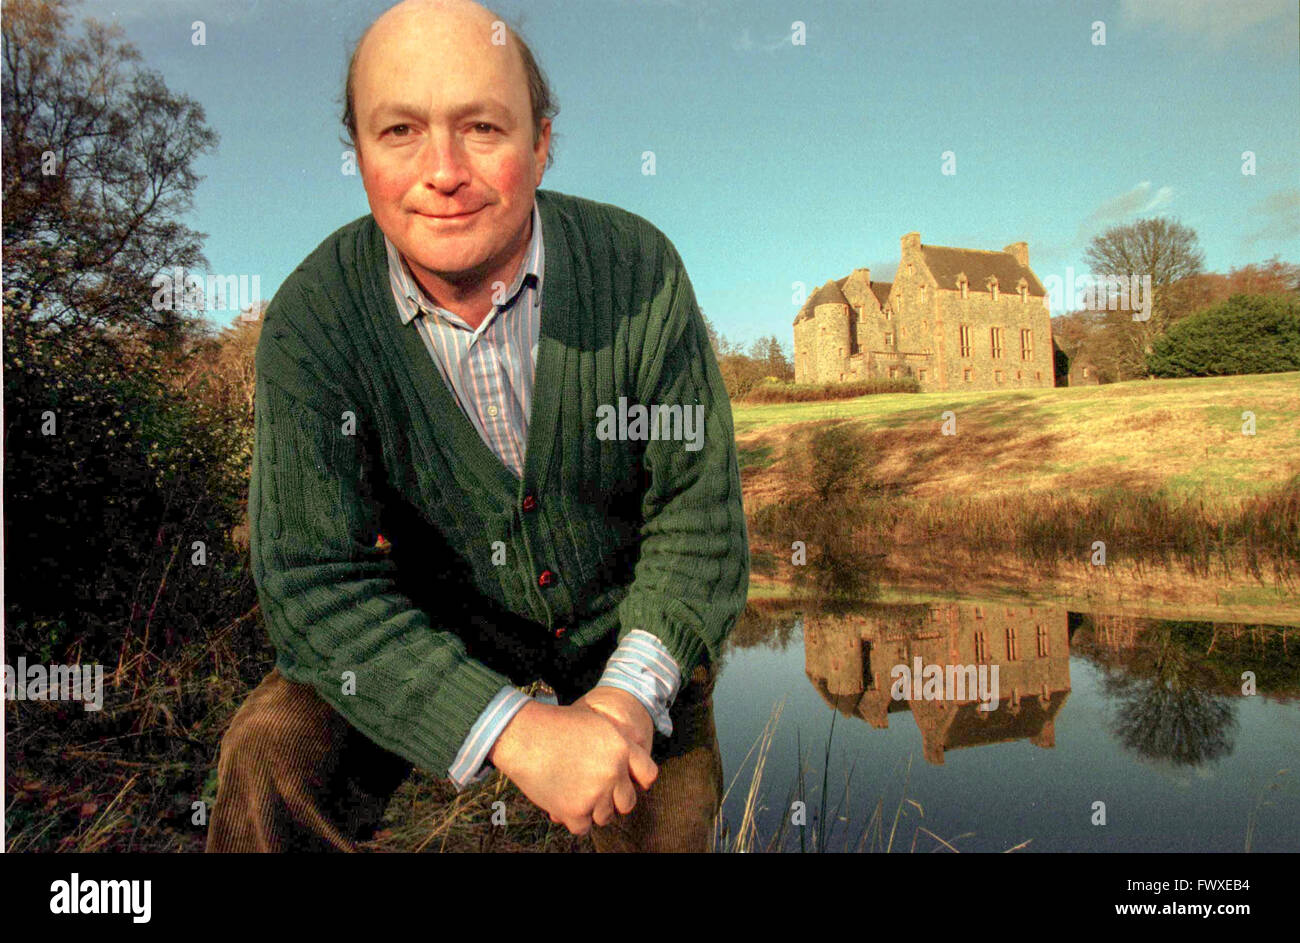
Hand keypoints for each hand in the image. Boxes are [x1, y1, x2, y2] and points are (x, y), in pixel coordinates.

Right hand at [488, 700, 657, 834]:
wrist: (524, 735)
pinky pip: (583, 828)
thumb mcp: (597, 723)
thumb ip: (620, 744)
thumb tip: (632, 769)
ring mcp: (595, 794)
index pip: (649, 775)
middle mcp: (613, 773)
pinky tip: (564, 803)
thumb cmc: (557, 726)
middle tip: (594, 791)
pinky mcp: (575, 811)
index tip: (623, 781)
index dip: (636, 780)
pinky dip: (574, 819)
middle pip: (627, 803)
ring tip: (575, 793)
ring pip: (605, 817)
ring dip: (592, 809)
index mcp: (622, 748)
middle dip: (613, 799)